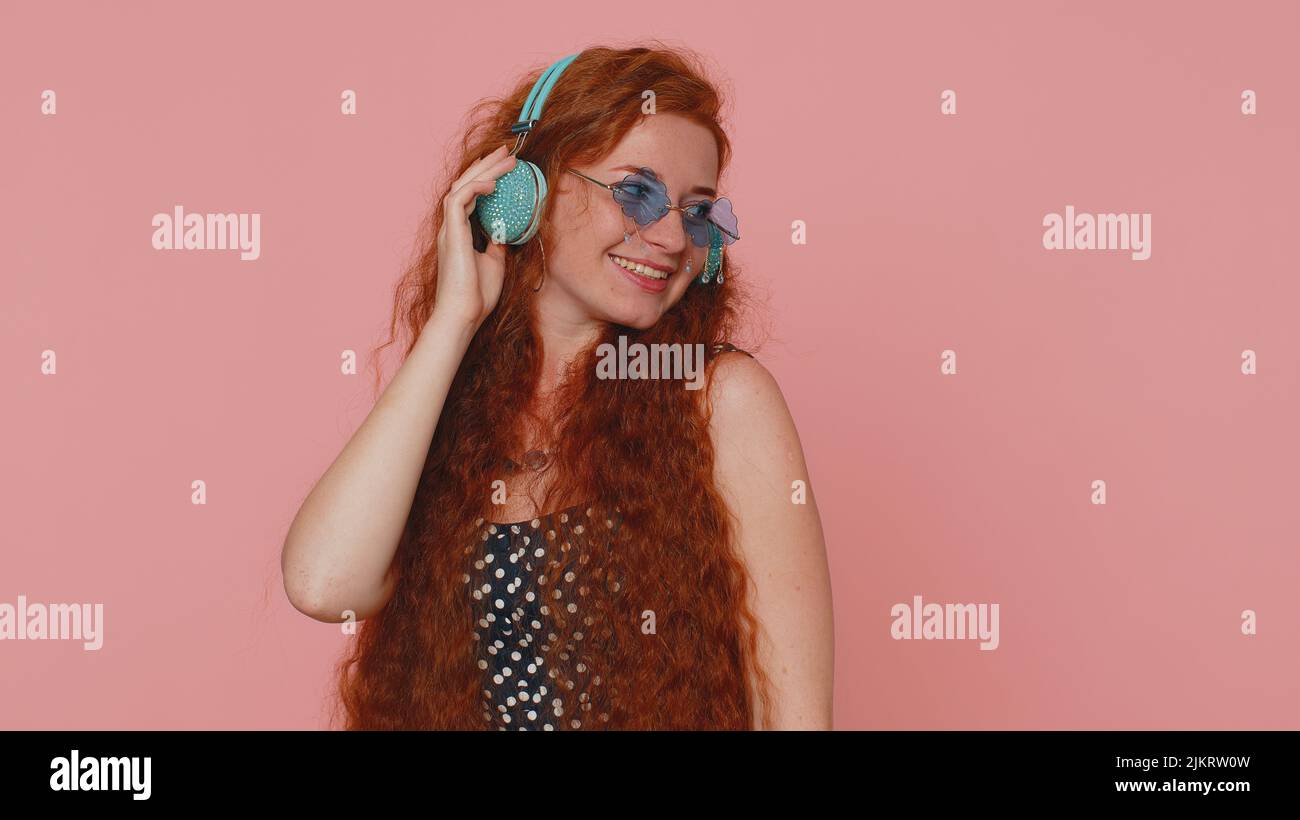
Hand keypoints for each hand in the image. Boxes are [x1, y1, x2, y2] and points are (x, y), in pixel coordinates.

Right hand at [431, 145, 517, 328]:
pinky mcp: (451, 233)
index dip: (485, 178)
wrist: (463, 315)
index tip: (505, 167)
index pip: (470, 196)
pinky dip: (477, 188)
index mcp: (459, 234)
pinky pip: (460, 199)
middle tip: (507, 151)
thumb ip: (496, 244)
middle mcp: (451, 227)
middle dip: (487, 166)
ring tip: (507, 159)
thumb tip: (506, 230)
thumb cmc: (476, 296)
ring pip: (463, 187)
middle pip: (467, 185)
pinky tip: (494, 183)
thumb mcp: (494, 264)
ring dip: (485, 171)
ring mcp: (449, 229)